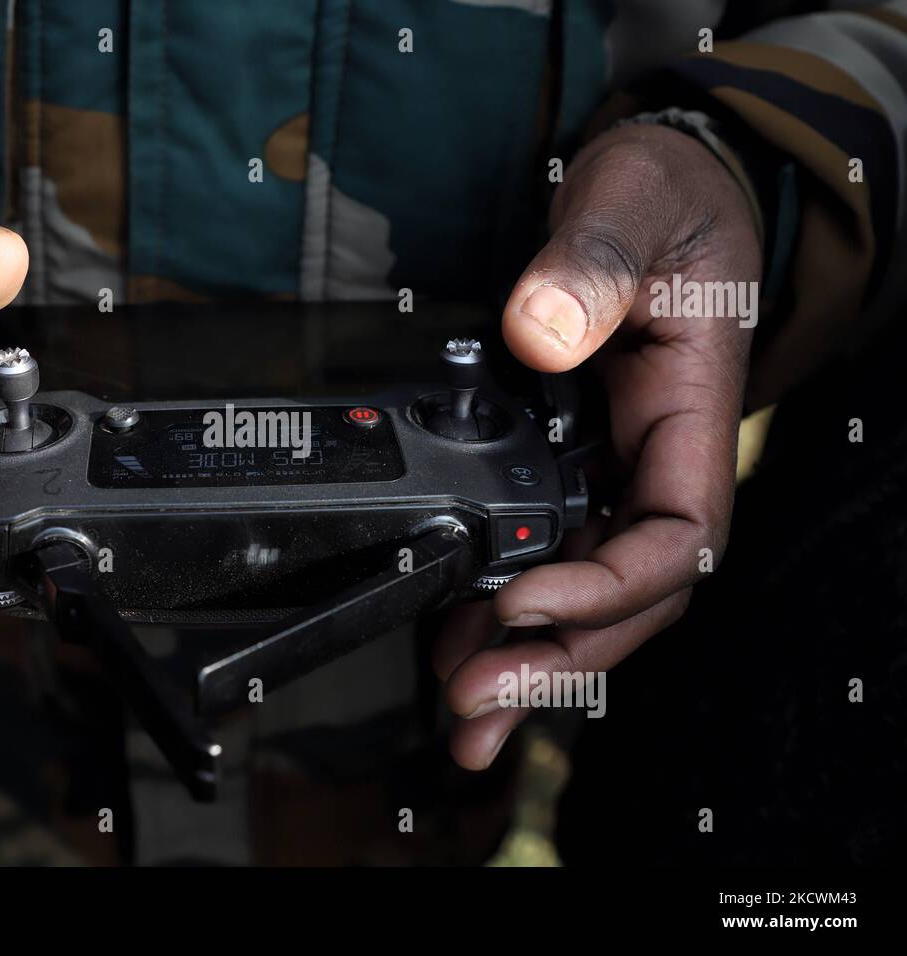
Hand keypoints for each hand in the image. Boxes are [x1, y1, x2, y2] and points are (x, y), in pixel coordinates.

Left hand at [436, 124, 761, 767]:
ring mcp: (614, 470)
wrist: (652, 189)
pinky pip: (547, 551)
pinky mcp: (572, 465)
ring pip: (582, 590)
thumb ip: (593, 266)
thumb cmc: (666, 196)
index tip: (526, 601)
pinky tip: (459, 641)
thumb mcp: (636, 203)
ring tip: (463, 708)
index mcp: (694, 413)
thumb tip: (544, 330)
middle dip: (556, 658)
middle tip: (477, 704)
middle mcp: (657, 460)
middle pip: (627, 596)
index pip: (678, 540)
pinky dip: (505, 605)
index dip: (607, 588)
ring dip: (527, 657)